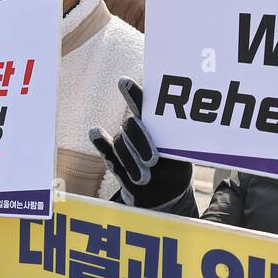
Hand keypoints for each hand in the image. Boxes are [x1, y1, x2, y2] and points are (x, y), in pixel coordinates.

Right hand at [89, 77, 192, 208]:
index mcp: (156, 125)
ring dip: (131, 161)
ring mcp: (124, 145)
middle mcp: (138, 130)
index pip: (145, 105)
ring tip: (144, 179)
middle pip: (131, 125)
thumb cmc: (176, 172)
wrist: (165, 195)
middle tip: (153, 161)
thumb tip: (168, 144)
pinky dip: (100, 142)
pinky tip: (96, 132)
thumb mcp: (181, 161)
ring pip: (120, 145)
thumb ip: (172, 150)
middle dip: (140, 141)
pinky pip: (105, 149)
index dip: (133, 93)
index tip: (123, 82)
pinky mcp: (114, 159)